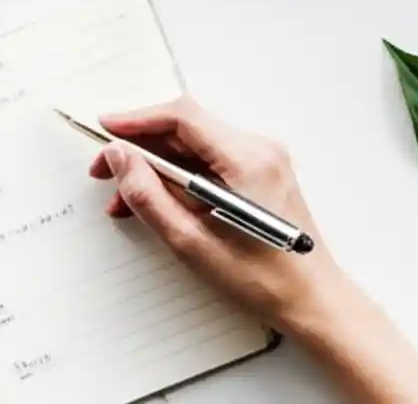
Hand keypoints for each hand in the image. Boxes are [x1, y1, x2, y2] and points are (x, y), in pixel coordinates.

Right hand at [89, 97, 342, 329]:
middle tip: (105, 171)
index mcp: (247, 160)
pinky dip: (179, 177)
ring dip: (157, 167)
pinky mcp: (260, 173)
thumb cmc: (263, 279)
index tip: (106, 130)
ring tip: (126, 198)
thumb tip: (120, 159)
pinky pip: (210, 161)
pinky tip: (157, 201)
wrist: (312, 300)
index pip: (182, 118)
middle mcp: (259, 150)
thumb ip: (149, 196)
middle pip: (186, 129)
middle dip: (141, 147)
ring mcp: (263, 160)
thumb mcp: (191, 242)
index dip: (137, 120)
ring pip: (194, 146)